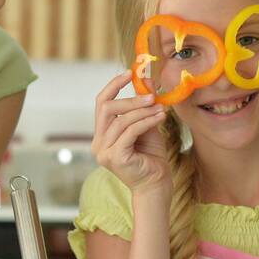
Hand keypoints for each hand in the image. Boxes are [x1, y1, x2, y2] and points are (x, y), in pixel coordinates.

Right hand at [91, 71, 170, 193]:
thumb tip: (147, 82)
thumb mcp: (145, 126)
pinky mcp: (115, 157)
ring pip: (121, 120)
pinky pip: (130, 132)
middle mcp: (98, 143)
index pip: (101, 104)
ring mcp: (103, 151)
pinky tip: (160, 117)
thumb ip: (142, 108)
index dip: (113, 86)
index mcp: (101, 135)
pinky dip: (146, 121)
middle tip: (151, 96)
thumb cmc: (151, 157)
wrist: (156, 185)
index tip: (129, 73)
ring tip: (160, 107)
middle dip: (130, 99)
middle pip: (106, 109)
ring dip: (142, 111)